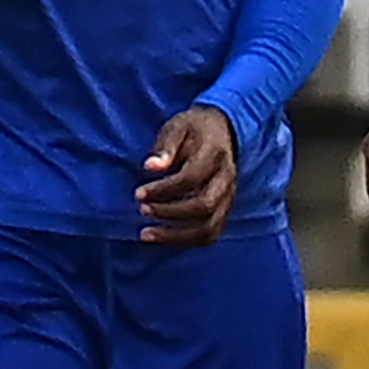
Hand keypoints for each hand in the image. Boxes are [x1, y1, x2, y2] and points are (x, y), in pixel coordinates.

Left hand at [137, 105, 240, 246]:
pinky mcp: (226, 209)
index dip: (164, 189)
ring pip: (209, 227)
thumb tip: (151, 167)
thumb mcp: (176, 127)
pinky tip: (163, 237)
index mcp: (214, 153)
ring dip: (176, 235)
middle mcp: (227, 177)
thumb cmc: (193, 129)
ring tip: (146, 233)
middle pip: (204, 205)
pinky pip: (211, 234)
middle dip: (169, 212)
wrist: (222, 131)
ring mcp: (230, 196)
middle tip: (143, 210)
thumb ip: (165, 147)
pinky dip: (187, 241)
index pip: (192, 177)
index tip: (139, 193)